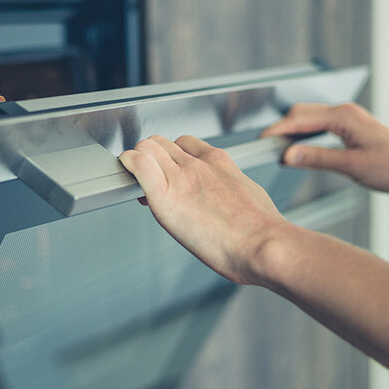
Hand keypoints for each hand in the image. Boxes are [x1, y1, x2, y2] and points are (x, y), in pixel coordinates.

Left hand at [119, 135, 291, 284]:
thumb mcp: (249, 195)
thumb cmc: (260, 231)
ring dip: (138, 161)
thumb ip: (230, 189)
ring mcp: (182, 177)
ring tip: (138, 182)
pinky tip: (127, 172)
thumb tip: (225, 199)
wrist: (262, 244)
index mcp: (220, 162)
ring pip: (147, 149)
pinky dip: (128, 163)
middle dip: (152, 158)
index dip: (171, 156)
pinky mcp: (166, 196)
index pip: (185, 144)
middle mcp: (199, 165)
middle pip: (162, 144)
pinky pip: (139, 164)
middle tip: (150, 179)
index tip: (169, 172)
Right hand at [261, 102, 388, 193]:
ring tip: (278, 148)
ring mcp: (349, 119)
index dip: (276, 131)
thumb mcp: (352, 167)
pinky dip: (306, 134)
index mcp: (344, 117)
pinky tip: (301, 148)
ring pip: (310, 118)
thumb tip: (288, 155)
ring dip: (293, 131)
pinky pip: (321, 125)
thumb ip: (317, 159)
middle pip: (301, 113)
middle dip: (280, 128)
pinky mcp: (352, 128)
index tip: (259, 142)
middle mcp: (345, 113)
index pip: (299, 118)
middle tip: (264, 147)